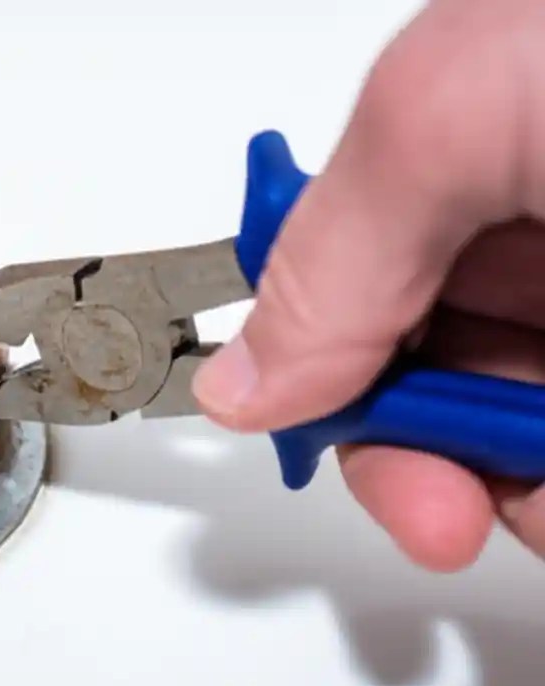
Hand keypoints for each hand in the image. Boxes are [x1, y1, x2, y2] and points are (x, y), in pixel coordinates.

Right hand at [192, 0, 544, 570]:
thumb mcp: (461, 111)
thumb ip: (326, 250)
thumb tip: (240, 381)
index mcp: (458, 174)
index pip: (341, 306)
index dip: (313, 384)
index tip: (301, 441)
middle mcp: (531, 246)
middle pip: (423, 395)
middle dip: (417, 466)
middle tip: (441, 504)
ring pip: (513, 455)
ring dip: (512, 497)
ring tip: (543, 492)